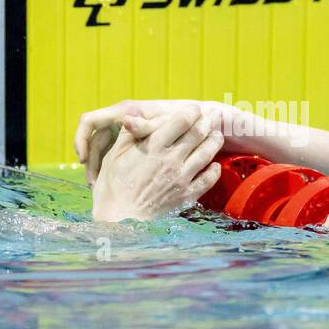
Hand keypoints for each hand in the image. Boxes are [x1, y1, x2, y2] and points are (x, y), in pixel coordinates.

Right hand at [75, 99, 220, 185]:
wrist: (119, 219)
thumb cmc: (113, 186)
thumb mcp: (114, 155)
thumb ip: (129, 134)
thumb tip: (133, 116)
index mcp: (153, 146)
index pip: (182, 120)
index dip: (191, 112)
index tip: (194, 110)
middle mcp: (171, 159)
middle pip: (198, 133)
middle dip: (207, 122)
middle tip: (210, 119)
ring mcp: (181, 178)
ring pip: (207, 153)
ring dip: (214, 141)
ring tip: (216, 136)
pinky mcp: (186, 195)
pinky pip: (208, 179)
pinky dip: (214, 169)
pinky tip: (213, 165)